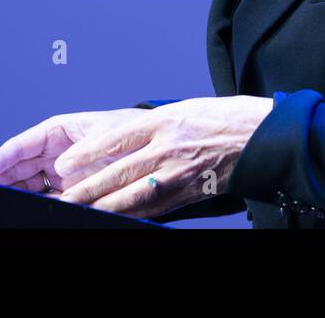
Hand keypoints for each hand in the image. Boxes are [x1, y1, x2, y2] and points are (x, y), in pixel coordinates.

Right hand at [0, 108, 144, 195]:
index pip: (26, 143)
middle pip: (21, 165)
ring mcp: (62, 172)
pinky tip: (26, 207)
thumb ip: (82, 152)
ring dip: (14, 191)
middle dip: (2, 176)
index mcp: (61, 130)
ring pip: (29, 183)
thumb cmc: (132, 132)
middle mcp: (58, 151)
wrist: (155, 149)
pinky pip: (48, 197)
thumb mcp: (106, 136)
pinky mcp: (72, 190)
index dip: (4, 155)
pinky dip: (36, 203)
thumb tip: (60, 169)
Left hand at [54, 96, 274, 217]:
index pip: (116, 139)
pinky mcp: (188, 191)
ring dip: (103, 205)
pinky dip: (131, 213)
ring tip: (81, 210)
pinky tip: (114, 216)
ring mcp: (179, 173)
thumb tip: (117, 144)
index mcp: (165, 120)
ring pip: (132, 195)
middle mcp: (169, 147)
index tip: (65, 165)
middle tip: (64, 197)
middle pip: (119, 172)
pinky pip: (153, 207)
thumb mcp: (183, 109)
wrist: (261, 135)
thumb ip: (150, 126)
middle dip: (87, 188)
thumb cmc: (222, 118)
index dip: (87, 154)